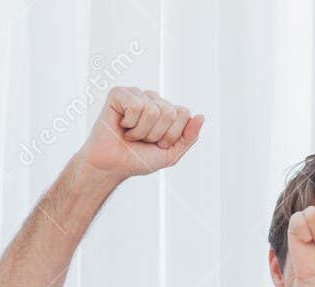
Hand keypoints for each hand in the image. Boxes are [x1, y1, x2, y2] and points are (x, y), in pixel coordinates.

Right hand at [78, 87, 202, 180]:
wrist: (113, 165)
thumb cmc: (139, 159)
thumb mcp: (171, 154)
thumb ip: (189, 137)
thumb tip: (201, 116)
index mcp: (167, 111)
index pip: (184, 113)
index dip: (172, 134)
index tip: (158, 143)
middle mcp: (153, 99)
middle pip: (170, 112)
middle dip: (156, 134)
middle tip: (142, 139)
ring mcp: (136, 94)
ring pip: (153, 110)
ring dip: (141, 131)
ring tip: (131, 134)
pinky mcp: (119, 93)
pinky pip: (136, 105)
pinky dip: (130, 122)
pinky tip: (122, 125)